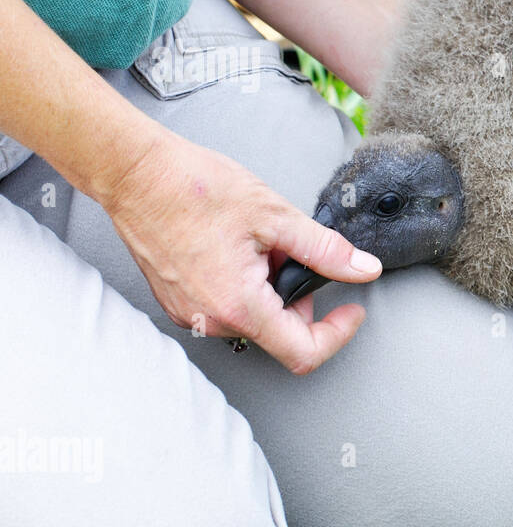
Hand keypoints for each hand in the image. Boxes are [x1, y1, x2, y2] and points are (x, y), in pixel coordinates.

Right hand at [102, 130, 381, 373]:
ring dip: (272, 287)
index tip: (350, 310)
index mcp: (239, 306)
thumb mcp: (275, 215)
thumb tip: (363, 268)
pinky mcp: (179, 301)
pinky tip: (237, 246)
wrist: (134, 174)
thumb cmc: (192, 188)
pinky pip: (227, 306)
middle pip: (279, 332)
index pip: (303, 353)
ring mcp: (190, 313)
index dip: (337, 334)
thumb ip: (326, 250)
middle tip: (293, 251)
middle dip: (300, 296)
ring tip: (260, 242)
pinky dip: (246, 284)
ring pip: (254, 318)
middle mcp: (210, 320)